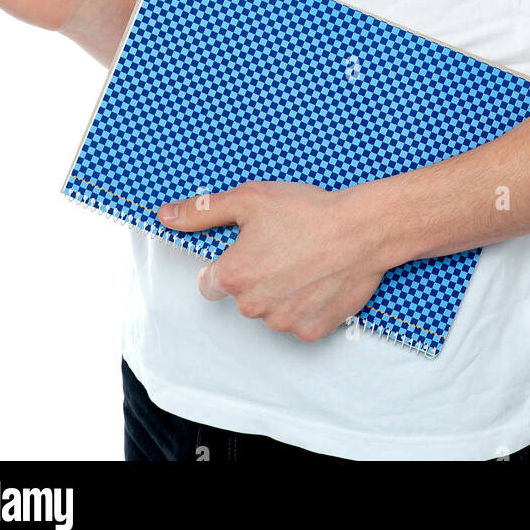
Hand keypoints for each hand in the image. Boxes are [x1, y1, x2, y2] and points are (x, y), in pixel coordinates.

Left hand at [157, 181, 385, 342]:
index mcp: (233, 276)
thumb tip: (167, 215)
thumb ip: (203, 211)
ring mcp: (283, 322)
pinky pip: (299, 322)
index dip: (227, 265)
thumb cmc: (308, 211)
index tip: (249, 249)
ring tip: (306, 260)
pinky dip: (306, 305)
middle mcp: (253, 306)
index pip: (209, 284)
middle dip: (257, 276)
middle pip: (243, 297)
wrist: (362, 230)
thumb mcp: (250, 198)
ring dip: (281, 292)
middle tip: (283, 247)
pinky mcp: (312, 331)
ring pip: (271, 311)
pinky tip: (319, 279)